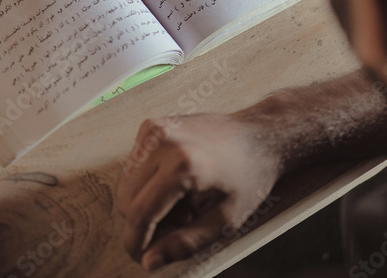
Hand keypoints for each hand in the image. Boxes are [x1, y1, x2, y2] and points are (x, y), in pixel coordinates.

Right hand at [116, 113, 284, 270]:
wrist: (259, 134)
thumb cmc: (250, 175)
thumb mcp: (226, 219)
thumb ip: (185, 243)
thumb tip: (149, 261)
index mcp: (182, 165)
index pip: (139, 214)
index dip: (135, 242)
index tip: (141, 257)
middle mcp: (162, 143)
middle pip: (127, 199)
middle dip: (145, 222)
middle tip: (180, 225)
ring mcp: (154, 130)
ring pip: (127, 184)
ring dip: (146, 202)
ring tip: (184, 203)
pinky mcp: (152, 126)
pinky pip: (134, 166)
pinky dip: (149, 182)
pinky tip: (178, 184)